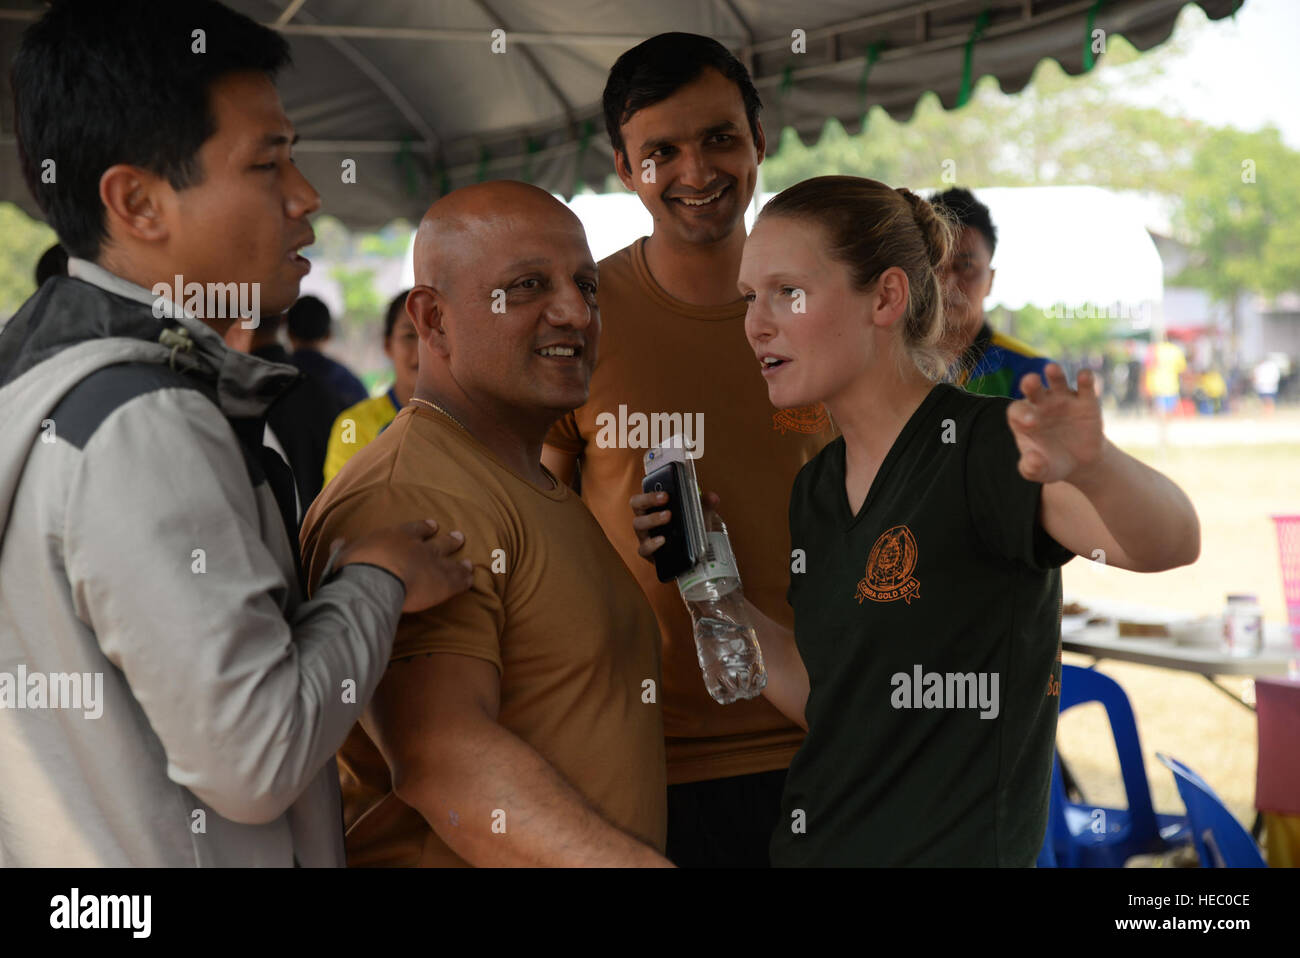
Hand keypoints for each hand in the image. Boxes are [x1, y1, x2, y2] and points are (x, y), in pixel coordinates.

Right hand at [335, 519, 473, 612]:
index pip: (414, 529)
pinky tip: (471, 580)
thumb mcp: (346, 553)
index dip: (424, 527)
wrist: (376, 579)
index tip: (432, 524)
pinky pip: (458, 580)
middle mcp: (419, 547)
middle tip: (460, 536)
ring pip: (451, 560)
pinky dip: (465, 579)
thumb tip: (338, 542)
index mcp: (397, 537)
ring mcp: (433, 563)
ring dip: (460, 561)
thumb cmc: (357, 566)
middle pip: (438, 542)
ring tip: (468, 562)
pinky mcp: (443, 582)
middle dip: (449, 540)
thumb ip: (344, 548)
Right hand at [629, 490, 719, 562]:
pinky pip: (643, 548)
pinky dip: (652, 544)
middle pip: (636, 505)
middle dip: (648, 500)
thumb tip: (713, 497)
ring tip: (668, 517)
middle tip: (665, 499)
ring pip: (638, 524)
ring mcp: (645, 536)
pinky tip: (663, 540)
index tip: (665, 493)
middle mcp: (645, 519)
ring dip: (652, 519)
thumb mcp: (698, 514)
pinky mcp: (648, 552)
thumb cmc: (689, 528)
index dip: (649, 492)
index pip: (643, 495)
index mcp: (652, 507)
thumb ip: (705, 504)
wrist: (692, 554)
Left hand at [1007, 364, 1105, 484]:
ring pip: (1057, 381)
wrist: (1080, 463)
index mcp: (1024, 419)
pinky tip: (1085, 376)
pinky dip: (1086, 379)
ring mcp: (1064, 400)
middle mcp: (1041, 404)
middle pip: (1032, 388)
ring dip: (1055, 373)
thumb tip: (1033, 459)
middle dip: (1030, 383)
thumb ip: (1031, 468)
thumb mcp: (1039, 472)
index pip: (1017, 411)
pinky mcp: (1086, 402)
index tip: (1031, 423)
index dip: (1022, 414)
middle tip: (1030, 381)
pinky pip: (1085, 387)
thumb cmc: (1052, 464)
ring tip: (1052, 369)